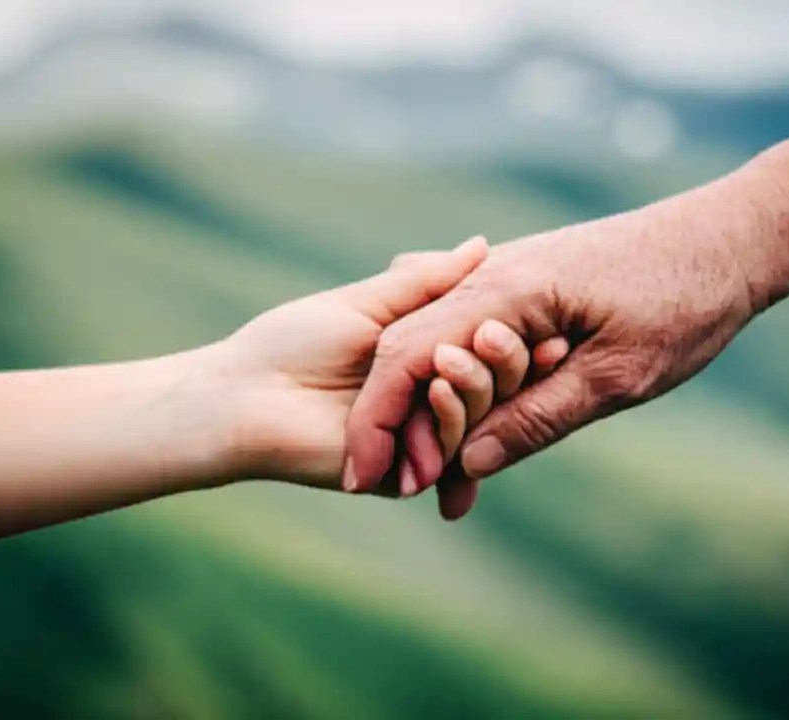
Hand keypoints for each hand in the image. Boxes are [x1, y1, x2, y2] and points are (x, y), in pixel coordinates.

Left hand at [207, 237, 490, 490]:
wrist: (245, 396)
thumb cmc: (294, 342)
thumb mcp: (368, 303)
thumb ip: (427, 283)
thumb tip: (483, 244)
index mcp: (424, 359)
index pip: (487, 348)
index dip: (514, 334)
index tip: (543, 316)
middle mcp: (428, 402)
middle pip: (494, 388)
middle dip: (506, 362)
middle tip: (508, 337)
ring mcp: (419, 439)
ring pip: (479, 421)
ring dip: (476, 389)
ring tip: (454, 360)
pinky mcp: (404, 474)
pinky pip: (448, 454)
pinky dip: (451, 420)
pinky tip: (441, 390)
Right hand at [344, 183, 788, 517]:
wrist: (729, 238)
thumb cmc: (685, 300)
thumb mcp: (619, 375)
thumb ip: (539, 417)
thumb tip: (471, 462)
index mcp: (507, 290)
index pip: (410, 356)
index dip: (381, 421)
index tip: (368, 481)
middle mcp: (492, 276)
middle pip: (408, 349)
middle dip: (393, 421)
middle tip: (396, 489)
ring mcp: (506, 276)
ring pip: (438, 345)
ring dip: (429, 408)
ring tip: (437, 477)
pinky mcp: (525, 288)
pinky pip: (471, 337)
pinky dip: (462, 385)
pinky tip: (473, 429)